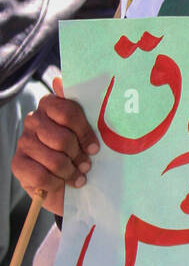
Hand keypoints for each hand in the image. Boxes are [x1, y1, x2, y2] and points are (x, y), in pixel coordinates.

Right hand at [11, 76, 98, 216]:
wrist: (64, 185)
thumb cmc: (78, 154)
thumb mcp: (86, 132)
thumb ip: (80, 109)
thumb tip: (60, 80)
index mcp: (50, 106)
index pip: (67, 111)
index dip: (84, 132)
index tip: (94, 148)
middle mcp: (33, 120)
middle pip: (62, 138)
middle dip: (77, 156)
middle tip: (86, 165)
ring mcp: (23, 142)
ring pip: (53, 159)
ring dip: (70, 172)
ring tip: (78, 176)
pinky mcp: (17, 164)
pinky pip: (41, 175)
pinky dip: (56, 183)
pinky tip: (62, 183)